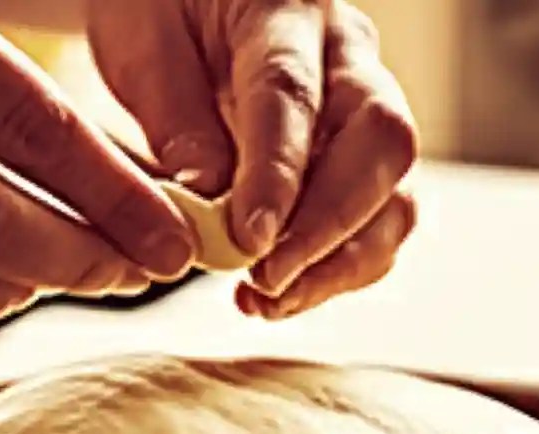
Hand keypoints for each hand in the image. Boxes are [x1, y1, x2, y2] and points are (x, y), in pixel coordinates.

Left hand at [88, 0, 418, 318]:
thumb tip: (208, 199)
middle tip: (265, 279)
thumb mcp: (142, 48)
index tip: (251, 238)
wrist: (188, 7)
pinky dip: (333, 272)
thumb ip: (177, 119)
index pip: (293, 96)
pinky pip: (377, 225)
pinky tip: (274, 294)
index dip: (278, 174)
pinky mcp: (365, 163)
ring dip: (339, 264)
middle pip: (380, 145)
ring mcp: (367, 112)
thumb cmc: (162, 14)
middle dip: (328, 227)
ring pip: (395, 196)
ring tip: (267, 299)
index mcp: (286, 12)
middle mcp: (348, 59)